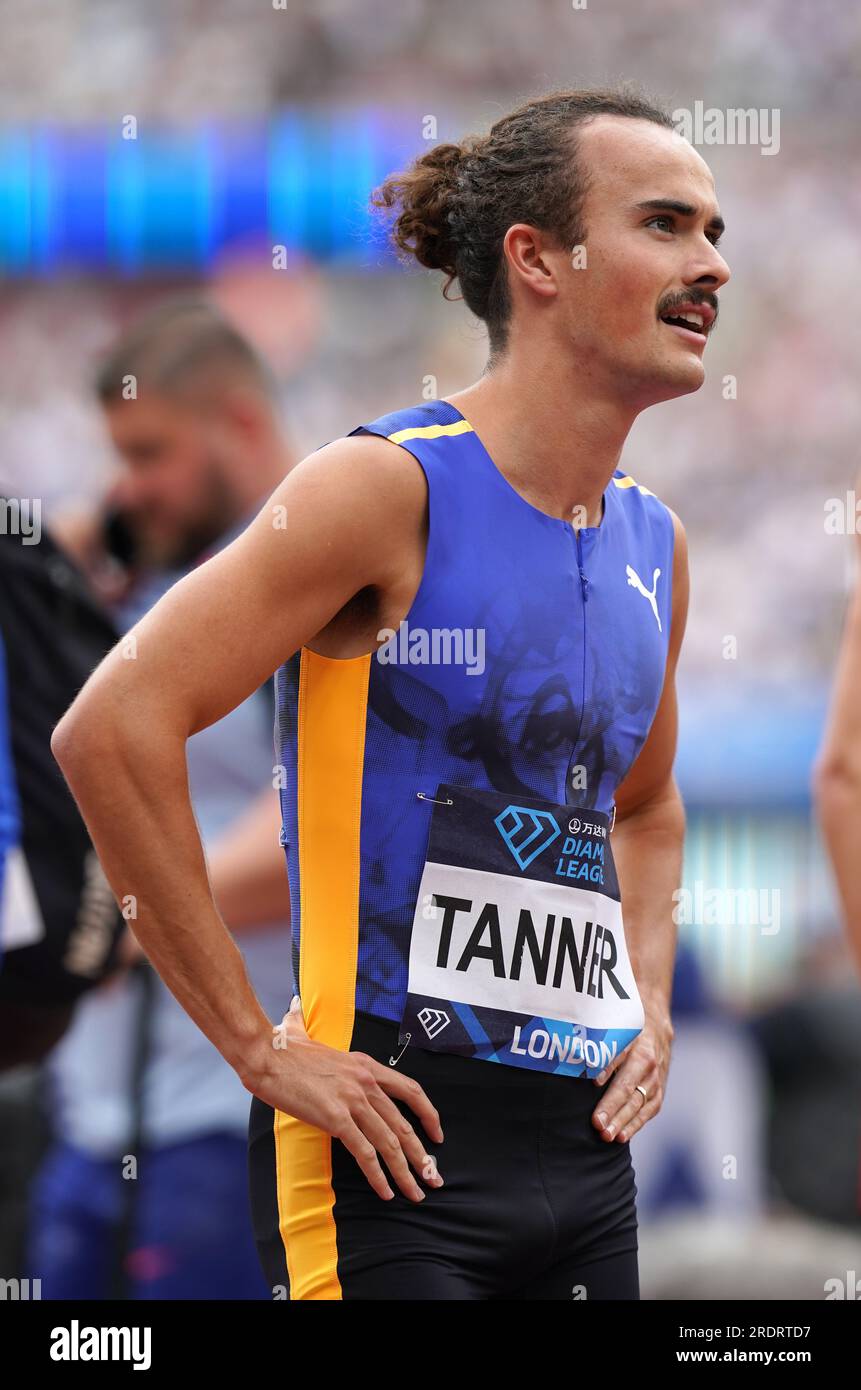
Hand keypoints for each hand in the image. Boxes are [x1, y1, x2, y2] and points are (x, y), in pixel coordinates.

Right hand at [248, 997, 444, 1202]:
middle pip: (404, 1124)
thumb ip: (306, 1026)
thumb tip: (294, 1008)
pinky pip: (365, 1153)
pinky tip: (385, 1190)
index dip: (428, 1114)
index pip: (410, 1090)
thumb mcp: (306, 1035)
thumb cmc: (281, 1049)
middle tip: (433, 1178)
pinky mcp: (336, 1118)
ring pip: (389, 1143)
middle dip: (422, 1156)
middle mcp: (366, 1082)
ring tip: (415, 1192)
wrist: (265, 1054)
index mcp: (365, 1065)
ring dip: (406, 1172)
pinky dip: (378, 1175)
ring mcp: (353, 1100)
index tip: (437, 1136)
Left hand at [590, 1007, 672, 1143]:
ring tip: (608, 1136)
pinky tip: (623, 1136)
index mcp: (638, 1047)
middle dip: (613, 1110)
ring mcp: (656, 1079)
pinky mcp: (659, 1089)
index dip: (608, 1087)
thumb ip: (606, 1048)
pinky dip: (636, 1124)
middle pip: (630, 1090)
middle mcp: (650, 1065)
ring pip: (640, 1104)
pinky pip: (649, 1110)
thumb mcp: (618, 1028)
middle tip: (598, 1127)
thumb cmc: (628, 1026)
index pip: (621, 1071)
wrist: (656, 1021)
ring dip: (624, 1122)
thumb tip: (592, 1073)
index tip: (594, 1097)